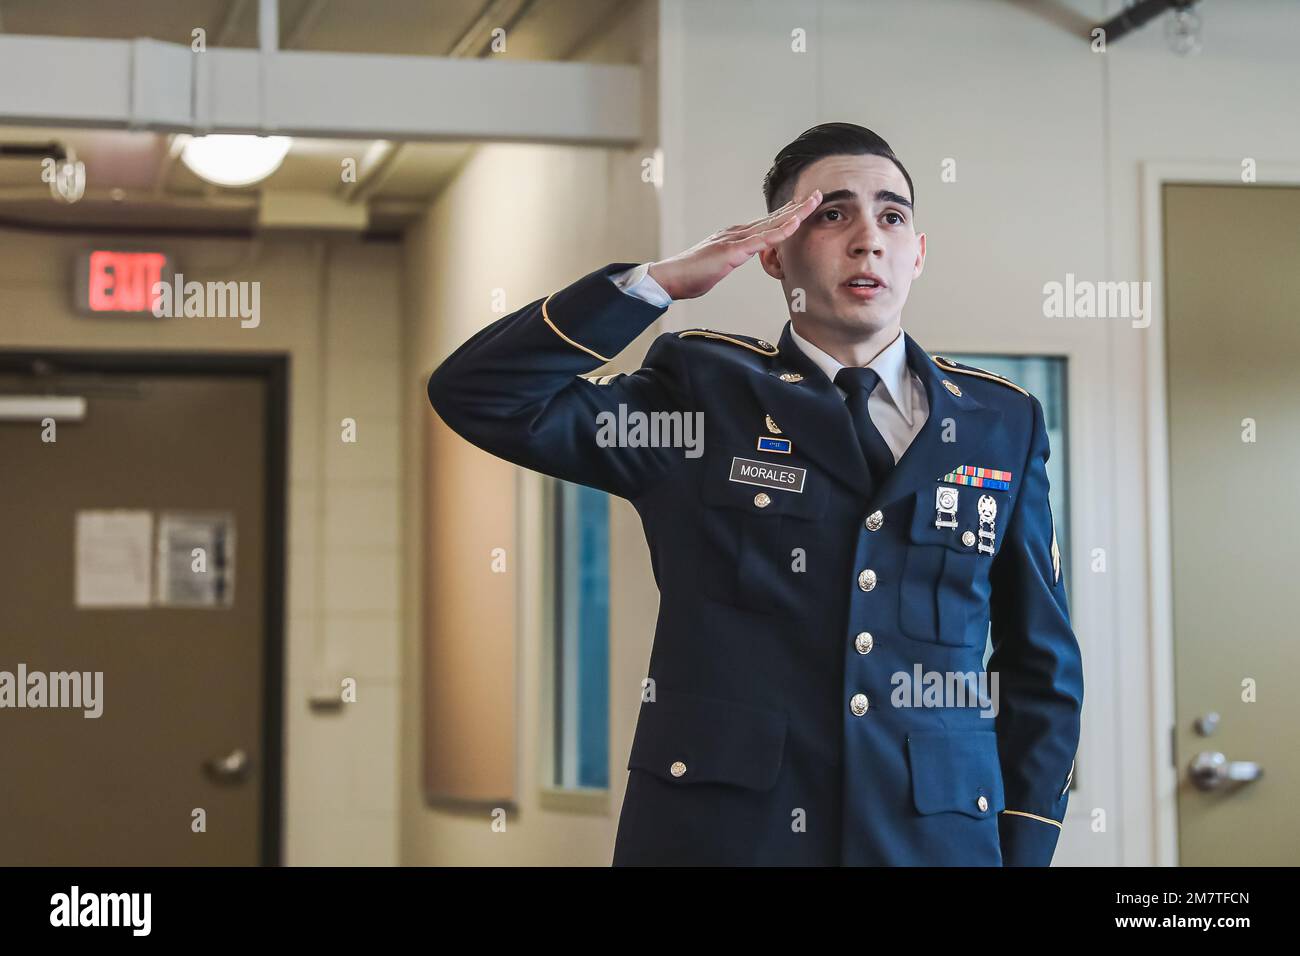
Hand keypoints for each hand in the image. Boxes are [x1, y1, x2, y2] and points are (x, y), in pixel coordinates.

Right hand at [646, 189, 821, 299]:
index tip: (803, 207)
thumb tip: (735, 258)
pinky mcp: (732, 251)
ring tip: (814, 201)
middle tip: (818, 195)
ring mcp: (734, 240)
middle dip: (797, 207)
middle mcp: (736, 233)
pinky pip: (761, 240)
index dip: (787, 214)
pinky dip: (780, 231)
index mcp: (734, 236)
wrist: (670, 278)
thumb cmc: (690, 275)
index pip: (766, 223)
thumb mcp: (717, 265)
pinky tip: (794, 224)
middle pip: (773, 218)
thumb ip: (729, 259)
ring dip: (795, 212)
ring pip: (772, 224)